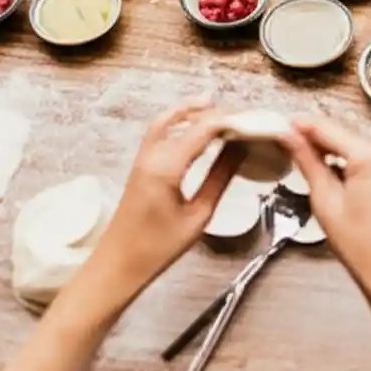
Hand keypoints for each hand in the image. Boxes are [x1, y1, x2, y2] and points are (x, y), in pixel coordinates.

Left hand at [92, 99, 245, 283]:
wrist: (119, 263)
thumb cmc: (159, 247)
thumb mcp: (199, 215)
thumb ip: (220, 178)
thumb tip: (239, 150)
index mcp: (166, 167)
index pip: (202, 129)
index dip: (228, 121)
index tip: (251, 121)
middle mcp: (151, 155)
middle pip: (182, 118)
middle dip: (210, 112)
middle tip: (239, 115)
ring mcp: (142, 158)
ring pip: (166, 120)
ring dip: (189, 111)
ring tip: (216, 107)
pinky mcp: (140, 165)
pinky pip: (159, 132)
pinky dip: (178, 122)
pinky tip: (194, 128)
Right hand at [278, 115, 370, 286]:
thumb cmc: (358, 241)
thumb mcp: (325, 199)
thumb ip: (307, 162)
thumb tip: (287, 135)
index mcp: (367, 155)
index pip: (326, 128)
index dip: (299, 124)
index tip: (273, 123)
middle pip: (337, 132)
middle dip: (308, 132)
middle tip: (277, 136)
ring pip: (344, 145)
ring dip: (319, 145)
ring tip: (289, 148)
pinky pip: (353, 159)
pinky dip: (333, 158)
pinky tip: (314, 165)